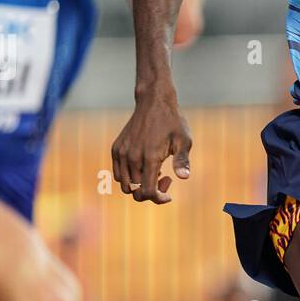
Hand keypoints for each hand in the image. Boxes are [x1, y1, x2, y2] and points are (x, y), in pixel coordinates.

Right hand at [111, 89, 191, 203]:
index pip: (147, 191)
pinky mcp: (116, 149)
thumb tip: (184, 177)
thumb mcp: (184, 140)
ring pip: (125, 185)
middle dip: (151, 192)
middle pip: (136, 191)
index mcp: (149, 157)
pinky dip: (129, 177)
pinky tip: (144, 166)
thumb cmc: (172, 122)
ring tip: (155, 171)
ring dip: (139, 185)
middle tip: (165, 178)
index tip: (169, 194)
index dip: (158, 198)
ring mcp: (121, 153)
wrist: (153, 102)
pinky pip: (118, 174)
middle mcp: (132, 157)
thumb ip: (183, 160)